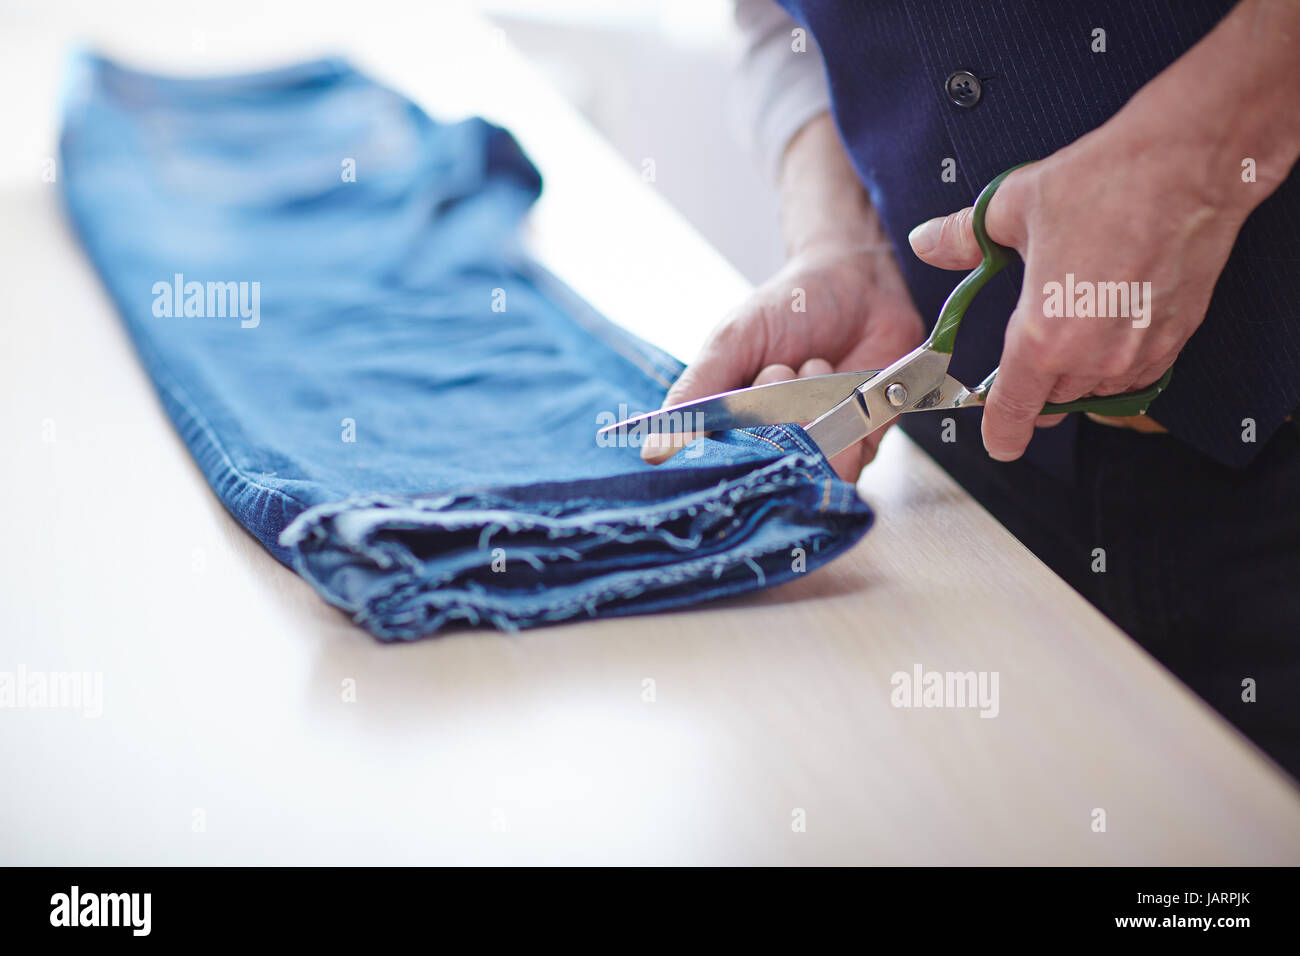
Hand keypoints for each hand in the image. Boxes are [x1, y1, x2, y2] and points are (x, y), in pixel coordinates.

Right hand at [641, 241, 923, 480]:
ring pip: (803, 471)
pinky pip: (848, 470)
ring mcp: (812, 449)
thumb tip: (653, 451)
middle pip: (760, 473)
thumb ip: (694, 395)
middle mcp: (769, 443)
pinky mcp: (857, 450)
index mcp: (727, 423)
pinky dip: (848, 431)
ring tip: (812, 368)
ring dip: (812, 416)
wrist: (863, 281)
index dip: (720, 459)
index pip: (711, 469)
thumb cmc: (790, 305)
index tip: (733, 423)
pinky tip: (843, 390)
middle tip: (776, 371)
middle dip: (772, 420)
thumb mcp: (730, 341)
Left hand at [907, 0, 1299, 461]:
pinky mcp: (1174, 340)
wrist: (1188, 165)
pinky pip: (1136, 377)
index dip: (1001, 431)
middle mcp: (1093, 357)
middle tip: (1029, 355)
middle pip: (1053, 402)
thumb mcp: (1013, 209)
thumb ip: (964, 238)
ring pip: (1095, 392)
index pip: (1014, 410)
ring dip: (1078, 375)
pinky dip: (1116, 364)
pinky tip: (1109, 329)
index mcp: (1042, 336)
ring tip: (1074, 324)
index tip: (999, 442)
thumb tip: (928, 242)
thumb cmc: (1106, 183)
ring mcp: (1138, 353)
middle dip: (1036, 388)